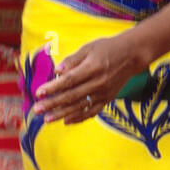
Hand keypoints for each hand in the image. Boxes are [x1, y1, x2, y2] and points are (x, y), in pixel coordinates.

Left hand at [32, 32, 147, 123]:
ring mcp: (104, 93)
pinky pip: (92, 112)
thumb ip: (73, 60)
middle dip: (53, 104)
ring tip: (47, 119)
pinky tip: (66, 121)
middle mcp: (98, 82)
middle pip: (72, 96)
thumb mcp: (89, 48)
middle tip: (37, 109)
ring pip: (80, 106)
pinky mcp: (108, 99)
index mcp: (92, 67)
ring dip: (62, 114)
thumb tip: (57, 71)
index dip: (53, 87)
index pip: (69, 80)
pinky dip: (79, 118)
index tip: (39, 93)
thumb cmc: (108, 48)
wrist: (132, 55)